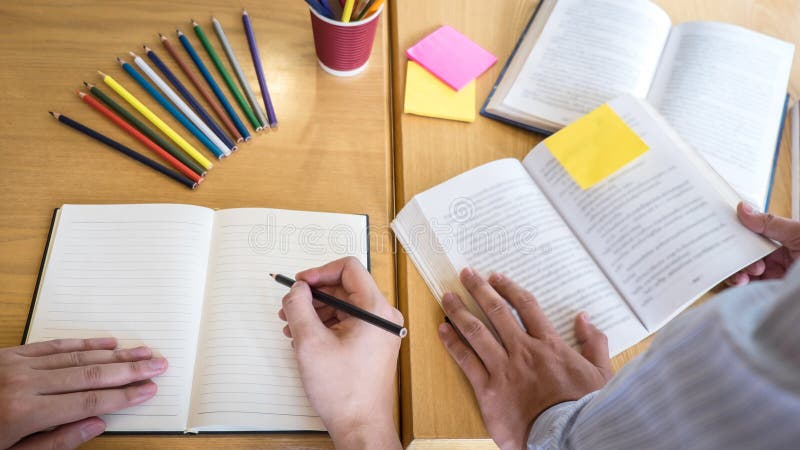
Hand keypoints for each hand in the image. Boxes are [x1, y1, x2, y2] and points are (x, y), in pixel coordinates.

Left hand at [0, 337, 166, 448]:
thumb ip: (55, 443)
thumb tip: (97, 424)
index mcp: (24, 414)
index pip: (89, 401)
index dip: (125, 395)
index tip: (150, 388)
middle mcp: (23, 383)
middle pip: (89, 374)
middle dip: (129, 369)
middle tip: (158, 363)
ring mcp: (15, 365)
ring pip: (76, 356)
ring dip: (114, 354)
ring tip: (142, 351)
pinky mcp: (8, 354)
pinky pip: (52, 344)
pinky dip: (82, 342)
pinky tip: (105, 341)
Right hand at [278, 257, 402, 449]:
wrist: (361, 426)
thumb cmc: (344, 391)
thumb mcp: (310, 342)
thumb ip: (299, 307)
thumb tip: (297, 289)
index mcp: (376, 309)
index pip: (349, 268)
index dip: (319, 272)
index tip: (300, 284)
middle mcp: (383, 316)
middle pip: (344, 288)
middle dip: (313, 295)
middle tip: (289, 307)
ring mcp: (380, 331)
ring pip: (344, 306)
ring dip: (315, 312)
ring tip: (292, 327)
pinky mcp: (373, 345)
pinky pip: (347, 323)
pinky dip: (325, 326)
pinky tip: (304, 339)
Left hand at [438, 269, 611, 449]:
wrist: (566, 437)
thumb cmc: (584, 409)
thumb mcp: (600, 373)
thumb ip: (594, 343)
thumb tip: (584, 319)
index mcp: (549, 345)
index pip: (525, 306)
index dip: (508, 288)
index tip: (496, 277)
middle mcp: (522, 351)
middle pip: (496, 312)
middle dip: (479, 290)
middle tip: (466, 274)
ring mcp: (504, 369)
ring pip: (476, 332)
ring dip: (459, 311)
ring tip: (447, 297)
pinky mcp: (489, 390)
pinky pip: (466, 361)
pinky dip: (452, 343)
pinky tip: (442, 329)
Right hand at [727, 202, 799, 285]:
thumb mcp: (799, 234)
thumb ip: (771, 223)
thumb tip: (743, 208)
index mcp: (789, 240)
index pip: (758, 234)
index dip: (741, 233)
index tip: (726, 232)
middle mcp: (782, 257)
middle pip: (749, 254)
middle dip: (739, 256)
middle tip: (743, 261)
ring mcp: (777, 276)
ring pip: (747, 272)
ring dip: (739, 272)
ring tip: (743, 276)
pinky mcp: (773, 293)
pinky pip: (751, 288)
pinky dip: (742, 286)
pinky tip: (742, 284)